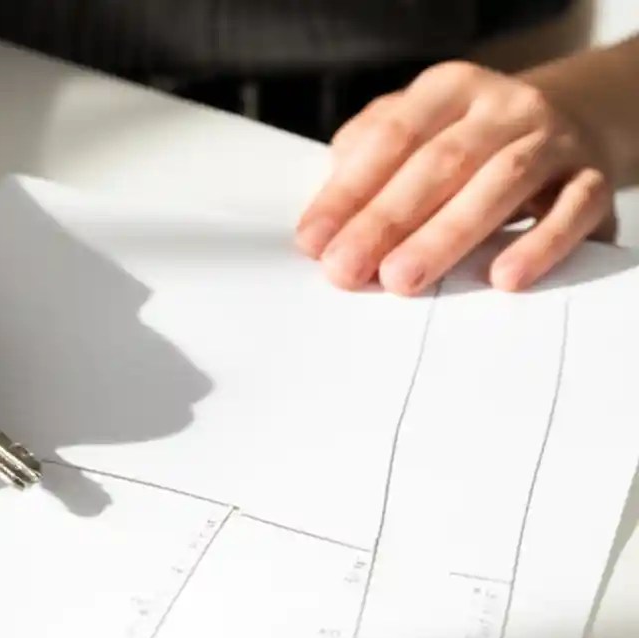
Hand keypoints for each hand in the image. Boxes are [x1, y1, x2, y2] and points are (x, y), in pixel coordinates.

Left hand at [296, 60, 615, 294]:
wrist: (569, 122)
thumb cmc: (466, 142)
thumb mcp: (414, 133)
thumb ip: (365, 164)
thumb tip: (323, 224)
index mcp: (449, 89)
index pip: (392, 137)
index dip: (349, 191)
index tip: (313, 240)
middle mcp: (504, 106)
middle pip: (440, 162)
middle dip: (386, 220)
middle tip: (346, 269)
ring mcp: (553, 140)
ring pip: (500, 183)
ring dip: (446, 235)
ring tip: (402, 278)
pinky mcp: (594, 179)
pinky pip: (573, 210)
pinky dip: (539, 244)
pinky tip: (503, 278)